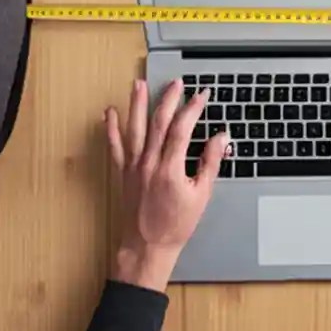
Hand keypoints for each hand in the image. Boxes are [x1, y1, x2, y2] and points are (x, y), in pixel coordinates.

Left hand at [104, 79, 229, 291]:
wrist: (147, 246)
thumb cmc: (175, 225)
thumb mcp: (201, 195)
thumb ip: (210, 163)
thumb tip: (220, 139)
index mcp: (170, 169)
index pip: (182, 130)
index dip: (193, 109)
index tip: (201, 96)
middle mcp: (149, 164)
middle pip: (158, 123)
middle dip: (168, 99)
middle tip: (176, 83)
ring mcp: (133, 167)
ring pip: (135, 128)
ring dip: (137, 104)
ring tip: (139, 84)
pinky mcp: (123, 172)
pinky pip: (115, 146)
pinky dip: (111, 128)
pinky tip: (109, 112)